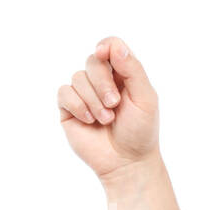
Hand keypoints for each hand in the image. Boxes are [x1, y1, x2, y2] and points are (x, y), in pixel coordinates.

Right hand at [57, 36, 160, 182]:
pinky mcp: (69, 109)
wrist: (126, 162)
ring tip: (106, 120)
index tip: (104, 54)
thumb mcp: (144, 98)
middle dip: (102, 82)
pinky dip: (78, 105)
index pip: (110, 47)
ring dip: (93, 100)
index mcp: (123, 73)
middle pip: (92, 60)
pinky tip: (89, 120)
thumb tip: (114, 47)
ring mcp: (84, 94)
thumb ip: (132, 69)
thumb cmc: (140, 131)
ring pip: (78, 78)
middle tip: (114, 104)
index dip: (106, 47)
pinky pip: (64, 93)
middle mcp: (102, 80)